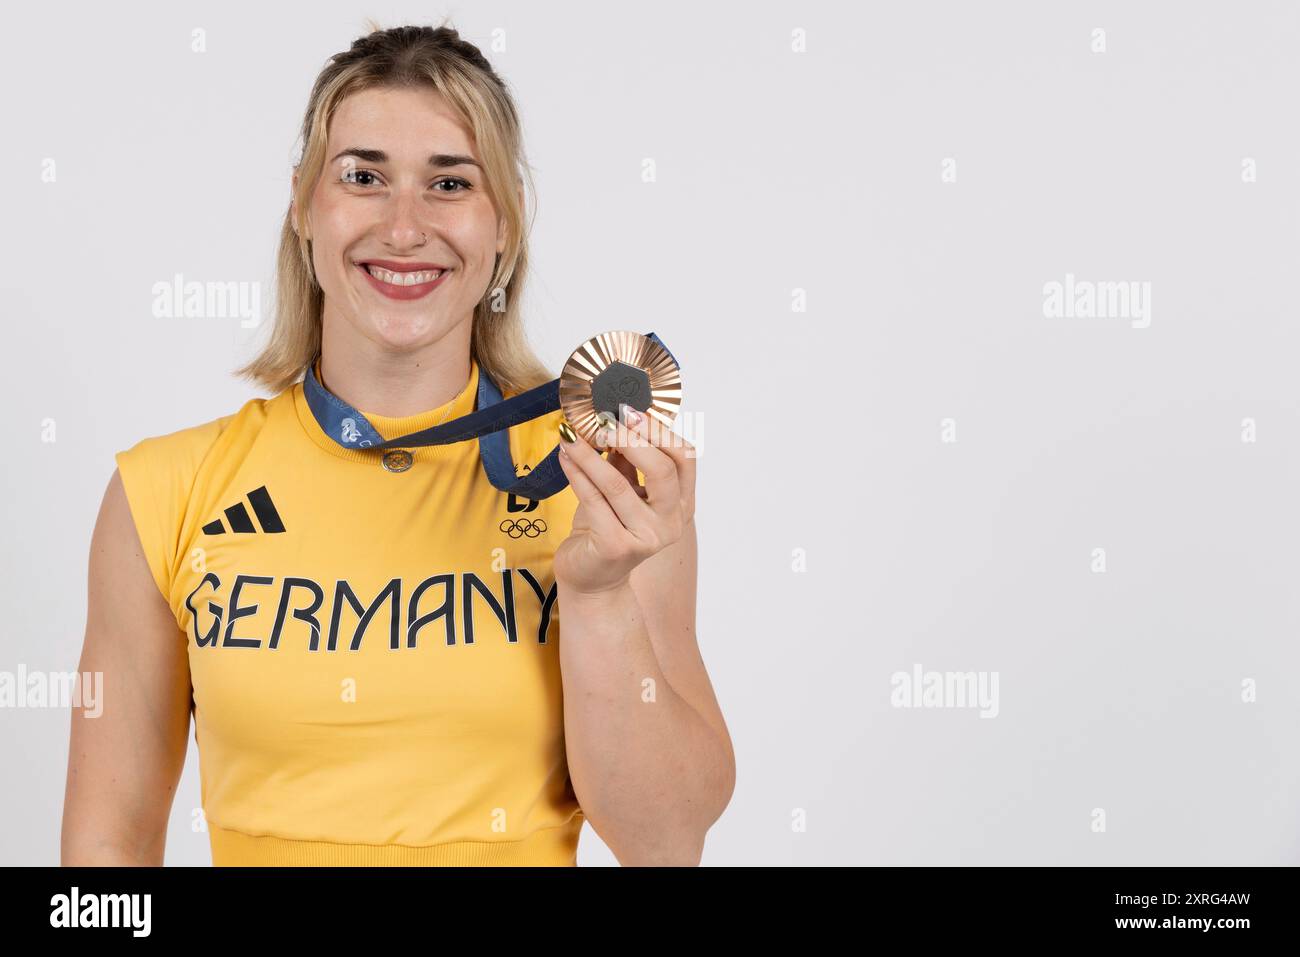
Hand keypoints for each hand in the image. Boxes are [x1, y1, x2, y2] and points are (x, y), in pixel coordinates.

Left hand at [553, 403, 696, 595]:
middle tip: (603, 420)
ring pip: (618, 484)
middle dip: (631, 439)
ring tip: (570, 434)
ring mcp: (646, 537)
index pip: (685, 458)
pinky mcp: (616, 547)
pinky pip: (593, 500)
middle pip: (662, 470)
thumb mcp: (625, 489)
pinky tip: (565, 457)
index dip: (659, 431)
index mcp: (681, 502)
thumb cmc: (609, 527)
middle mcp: (671, 522)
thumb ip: (627, 459)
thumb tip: (612, 416)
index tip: (629, 410)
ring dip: (590, 454)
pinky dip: (577, 473)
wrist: (593, 578)